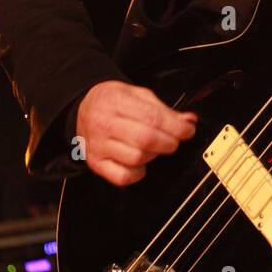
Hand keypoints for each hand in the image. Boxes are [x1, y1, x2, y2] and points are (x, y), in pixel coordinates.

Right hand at [75, 80, 197, 187]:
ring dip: (153, 155)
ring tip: (153, 147)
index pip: (152, 117)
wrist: (83, 109)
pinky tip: (139, 161)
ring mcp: (97, 145)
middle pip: (146, 139)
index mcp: (114, 101)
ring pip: (137, 158)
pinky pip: (123, 177)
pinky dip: (138, 173)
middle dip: (169, 142)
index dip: (176, 127)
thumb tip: (188, 121)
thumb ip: (162, 108)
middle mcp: (103, 123)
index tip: (188, 130)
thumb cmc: (113, 101)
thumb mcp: (137, 94)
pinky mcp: (95, 163)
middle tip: (174, 140)